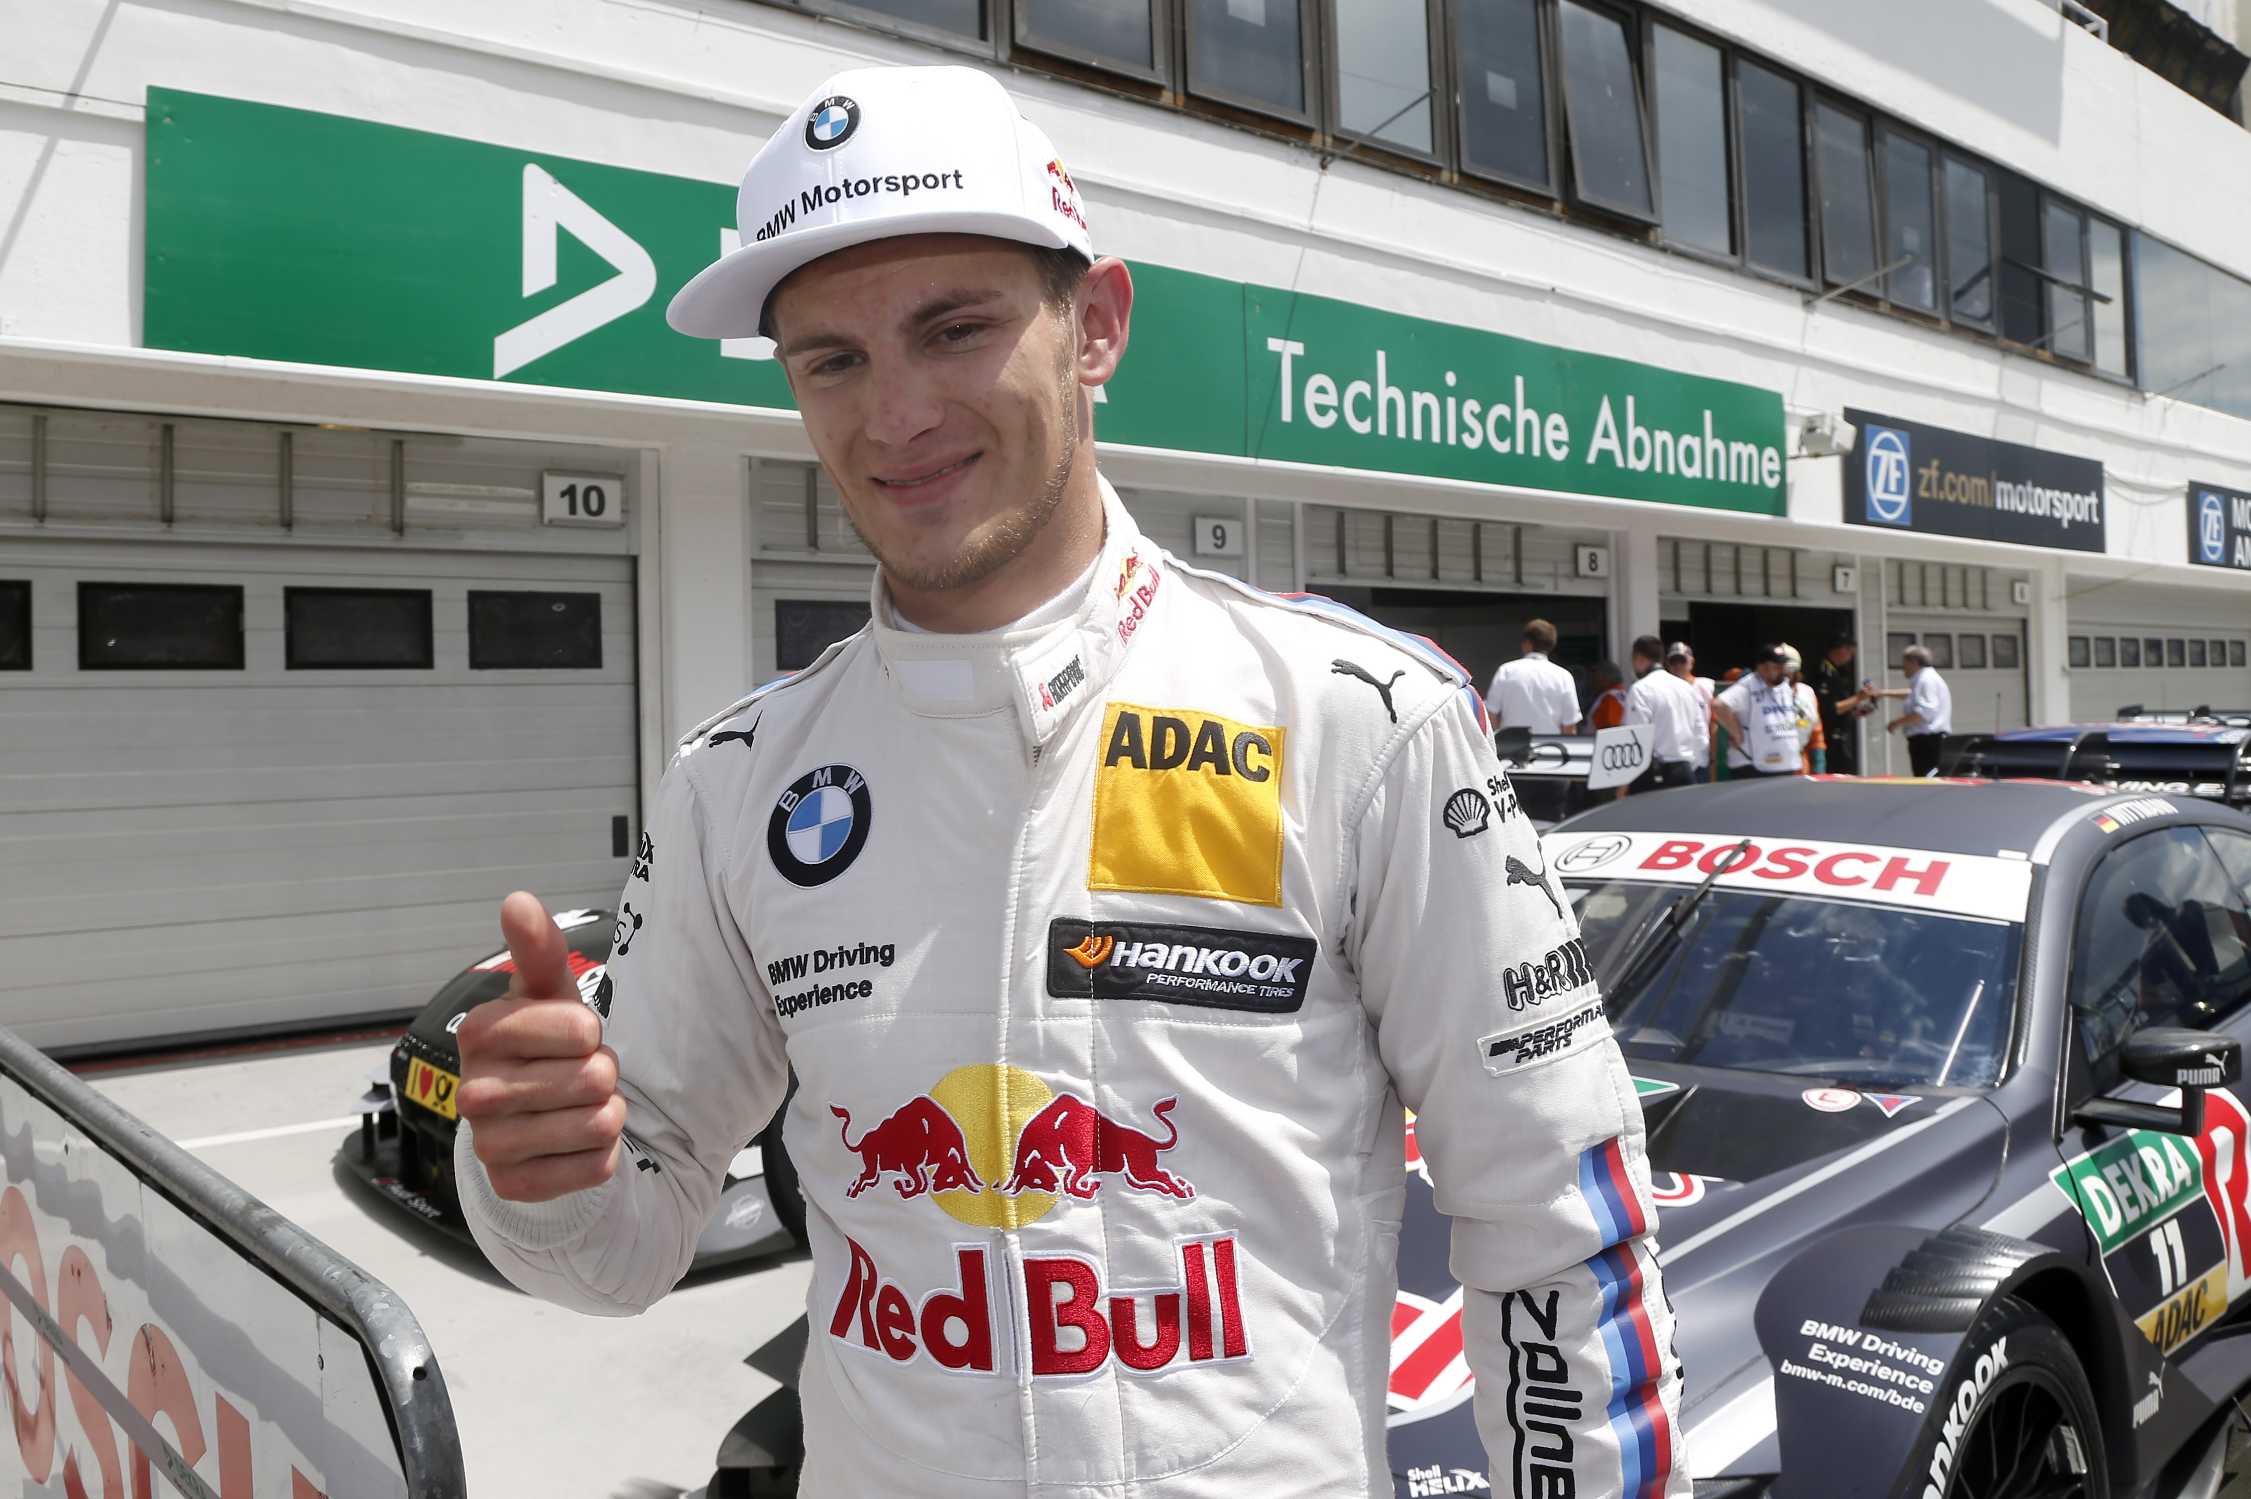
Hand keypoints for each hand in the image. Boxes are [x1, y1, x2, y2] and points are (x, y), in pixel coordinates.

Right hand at [456, 891, 625, 1201]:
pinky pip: (596, 1166)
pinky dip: (600, 1155)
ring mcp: (489, 1144)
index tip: (570, 1036)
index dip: (590, 1033)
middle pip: (594, 1078)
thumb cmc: (544, 1043)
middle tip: (574, 1076)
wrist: (531, 1119)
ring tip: (576, 1107)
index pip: (581, 1029)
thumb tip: (517, 899)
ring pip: (599, 1123)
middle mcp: (473, 1092)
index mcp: (480, 1033)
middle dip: (601, 1074)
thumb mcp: (546, 992)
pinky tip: (571, 1144)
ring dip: (605, 1114)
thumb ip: (538, 948)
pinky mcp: (513, 1186)